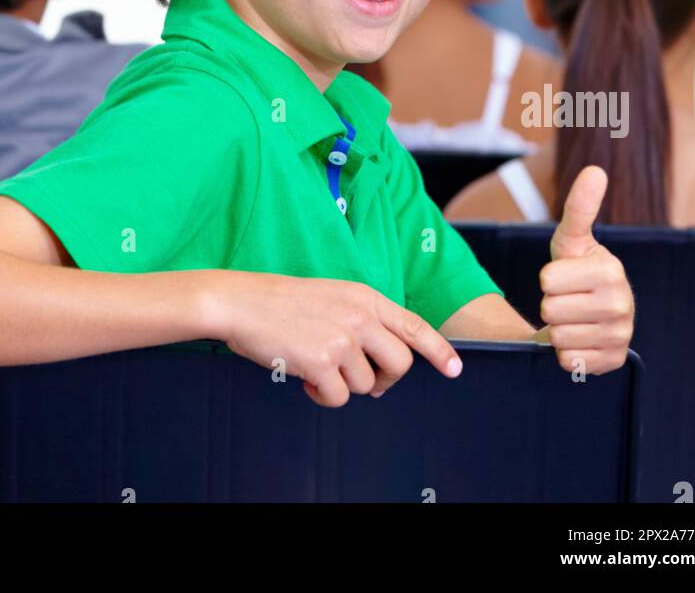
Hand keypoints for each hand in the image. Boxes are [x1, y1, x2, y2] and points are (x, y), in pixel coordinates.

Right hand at [207, 272, 463, 407]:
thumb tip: (378, 362)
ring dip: (344, 385)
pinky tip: (305, 379)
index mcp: (364, 297)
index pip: (414, 326)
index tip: (454, 369)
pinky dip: (323, 396)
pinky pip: (338, 398)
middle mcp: (360, 316)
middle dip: (386, 381)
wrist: (240, 302)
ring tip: (318, 368)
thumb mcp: (331, 296)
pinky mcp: (321, 361)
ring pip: (366, 386)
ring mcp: (342, 338)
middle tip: (365, 382)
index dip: (439, 350)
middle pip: (400, 364)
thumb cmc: (280, 301)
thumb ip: (361, 319)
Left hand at [539, 165, 634, 374]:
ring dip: (558, 328)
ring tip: (573, 317)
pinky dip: (567, 352)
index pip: (547, 280)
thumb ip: (579, 207)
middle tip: (567, 299)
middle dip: (551, 304)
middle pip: (551, 310)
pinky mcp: (612, 362)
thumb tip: (595, 171)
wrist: (591, 312)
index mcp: (610, 271)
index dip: (547, 279)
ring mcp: (620, 336)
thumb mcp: (571, 240)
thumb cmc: (576, 270)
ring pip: (558, 337)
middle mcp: (621, 305)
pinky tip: (580, 338)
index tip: (563, 277)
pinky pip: (568, 361)